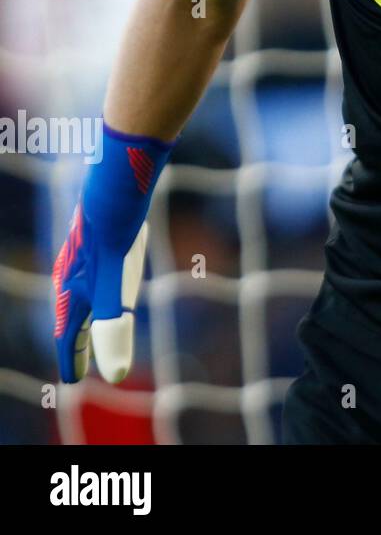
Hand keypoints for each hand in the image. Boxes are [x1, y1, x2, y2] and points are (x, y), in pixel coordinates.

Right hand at [53, 126, 172, 383]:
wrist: (116, 192)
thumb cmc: (114, 242)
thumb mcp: (116, 290)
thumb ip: (114, 330)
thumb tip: (117, 374)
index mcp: (72, 297)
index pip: (69, 338)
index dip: (72, 361)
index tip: (72, 381)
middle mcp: (72, 280)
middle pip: (72, 320)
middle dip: (75, 343)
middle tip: (76, 363)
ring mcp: (83, 260)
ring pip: (79, 296)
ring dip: (81, 317)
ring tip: (86, 328)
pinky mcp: (97, 243)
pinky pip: (91, 274)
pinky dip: (92, 291)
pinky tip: (101, 281)